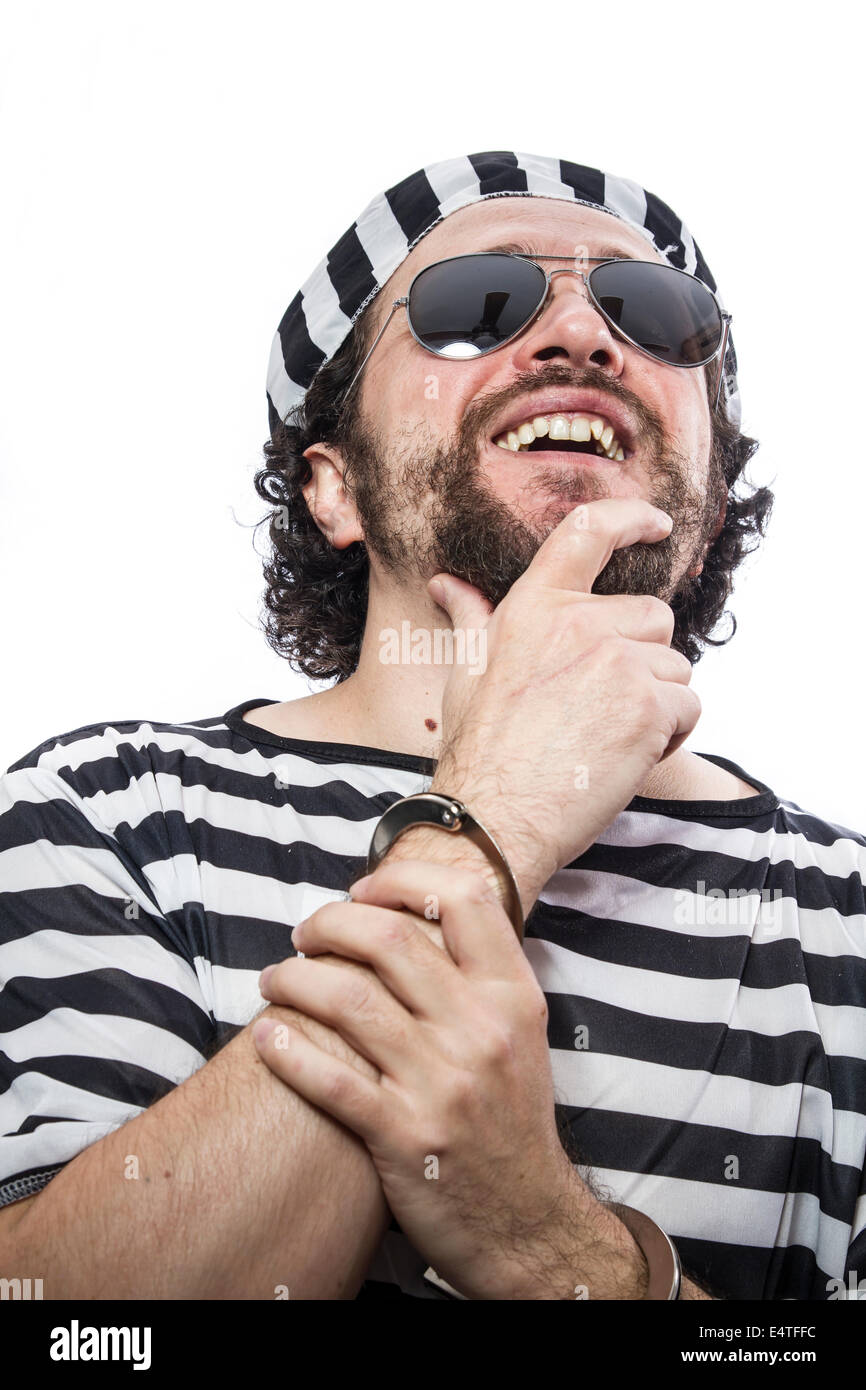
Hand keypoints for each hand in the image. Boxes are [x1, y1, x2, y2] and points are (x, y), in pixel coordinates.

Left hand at [254, 859, 630, 1299]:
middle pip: (388, 939)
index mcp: (513, 997)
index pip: (464, 899)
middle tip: (304, 934)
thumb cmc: (511, 1119)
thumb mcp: (520, 1035)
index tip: (362, 889)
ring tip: (275, 981)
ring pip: (347, 999)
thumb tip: (410, 915)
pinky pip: (329, 1079)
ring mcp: (443, 1084)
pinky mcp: (404, 1136)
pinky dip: (286, 1050)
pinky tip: (266, 1038)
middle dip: (328, 924)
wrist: (529, 1221)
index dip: (402, 879)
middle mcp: (482, 1031)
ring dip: (294, 980)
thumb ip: (478, 976)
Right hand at [427, 496, 700, 902]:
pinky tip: (627, 757)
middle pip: (654, 616)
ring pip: (676, 667)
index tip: (656, 524)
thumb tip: (447, 586)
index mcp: (532, 607)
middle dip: (644, 658)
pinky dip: (671, 735)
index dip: (629, 518)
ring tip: (608, 737)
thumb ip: (471, 620)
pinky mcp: (648, 705)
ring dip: (658, 703)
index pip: (586, 532)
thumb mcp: (466, 672)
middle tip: (601, 706)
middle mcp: (577, 623)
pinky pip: (689, 707)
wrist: (492, 818)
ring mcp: (617, 662)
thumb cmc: (477, 752)